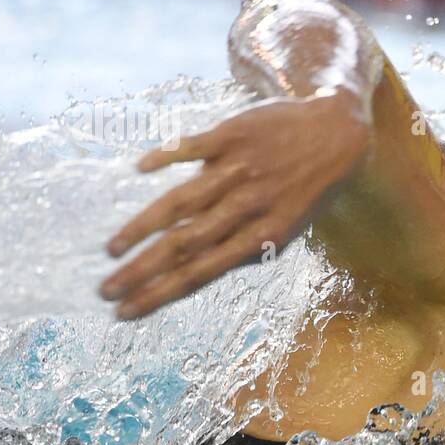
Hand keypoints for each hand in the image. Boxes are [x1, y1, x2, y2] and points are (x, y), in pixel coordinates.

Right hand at [100, 92, 365, 318]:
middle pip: (185, 246)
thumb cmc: (307, 188)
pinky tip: (140, 169)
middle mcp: (248, 206)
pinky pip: (193, 147)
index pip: (202, 273)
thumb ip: (248, 248)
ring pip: (182, 202)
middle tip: (105, 290)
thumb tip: (202, 271)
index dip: (161, 293)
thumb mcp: (289, 227)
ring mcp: (239, 170)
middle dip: (143, 272)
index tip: (126, 311)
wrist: (339, 133)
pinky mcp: (233, 134)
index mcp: (263, 236)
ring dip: (142, 226)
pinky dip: (166, 156)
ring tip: (112, 249)